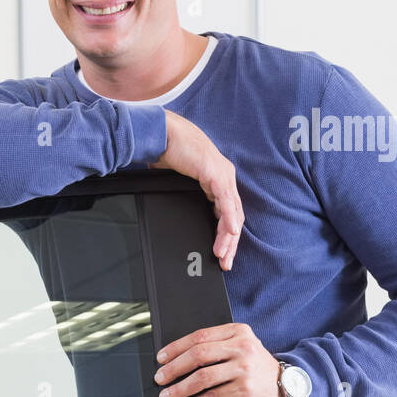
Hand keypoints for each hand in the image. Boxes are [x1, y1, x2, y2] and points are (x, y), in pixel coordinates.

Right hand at [152, 110, 243, 270]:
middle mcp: (224, 179)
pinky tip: (230, 234)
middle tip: (225, 262)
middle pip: (234, 217)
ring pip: (232, 213)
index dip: (225, 235)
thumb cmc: (168, 152)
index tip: (221, 253)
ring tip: (223, 255)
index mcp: (217, 180)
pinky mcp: (216, 175)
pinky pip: (226, 203)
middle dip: (230, 243)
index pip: (227, 213)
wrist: (162, 134)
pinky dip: (228, 219)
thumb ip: (185, 195)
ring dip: (228, 237)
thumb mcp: (179, 181)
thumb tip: (179, 213)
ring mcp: (223, 176)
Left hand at [153, 322, 281, 396]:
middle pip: (198, 355)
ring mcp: (245, 369)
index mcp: (238, 332)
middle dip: (173, 368)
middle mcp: (242, 348)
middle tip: (159, 378)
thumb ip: (217, 346)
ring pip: (202, 378)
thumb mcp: (241, 347)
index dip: (176, 348)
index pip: (199, 337)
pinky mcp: (245, 390)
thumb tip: (176, 357)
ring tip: (167, 395)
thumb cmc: (256, 368)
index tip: (161, 358)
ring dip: (179, 388)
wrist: (286, 388)